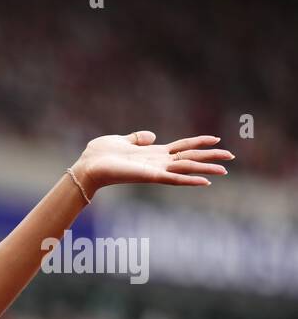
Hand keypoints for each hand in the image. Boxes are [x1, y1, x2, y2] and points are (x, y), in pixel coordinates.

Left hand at [71, 130, 232, 198]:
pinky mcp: (150, 176)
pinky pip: (173, 178)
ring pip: (187, 168)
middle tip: (231, 157)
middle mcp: (157, 163)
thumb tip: (151, 136)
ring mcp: (155, 170)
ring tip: (225, 170)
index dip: (199, 142)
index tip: (217, 139)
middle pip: (190, 157)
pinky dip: (189, 180)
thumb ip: (138, 138)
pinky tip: (205, 182)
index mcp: (152, 153)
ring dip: (206, 169)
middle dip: (210, 157)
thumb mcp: (121, 141)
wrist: (86, 167)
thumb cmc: (99, 156)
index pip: (182, 146)